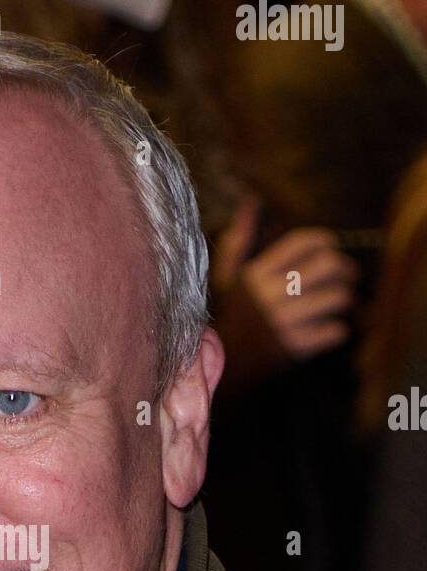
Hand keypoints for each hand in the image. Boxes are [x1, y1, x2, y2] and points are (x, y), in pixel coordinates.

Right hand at [214, 197, 359, 360]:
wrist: (221, 368)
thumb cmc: (226, 319)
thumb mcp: (226, 277)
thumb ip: (240, 240)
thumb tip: (251, 202)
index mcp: (257, 273)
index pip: (303, 242)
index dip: (326, 242)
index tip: (332, 249)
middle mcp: (271, 294)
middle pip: (328, 265)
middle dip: (346, 269)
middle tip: (350, 277)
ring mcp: (283, 321)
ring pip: (337, 297)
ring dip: (345, 300)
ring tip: (342, 304)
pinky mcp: (294, 347)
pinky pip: (334, 331)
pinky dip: (338, 331)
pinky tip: (330, 331)